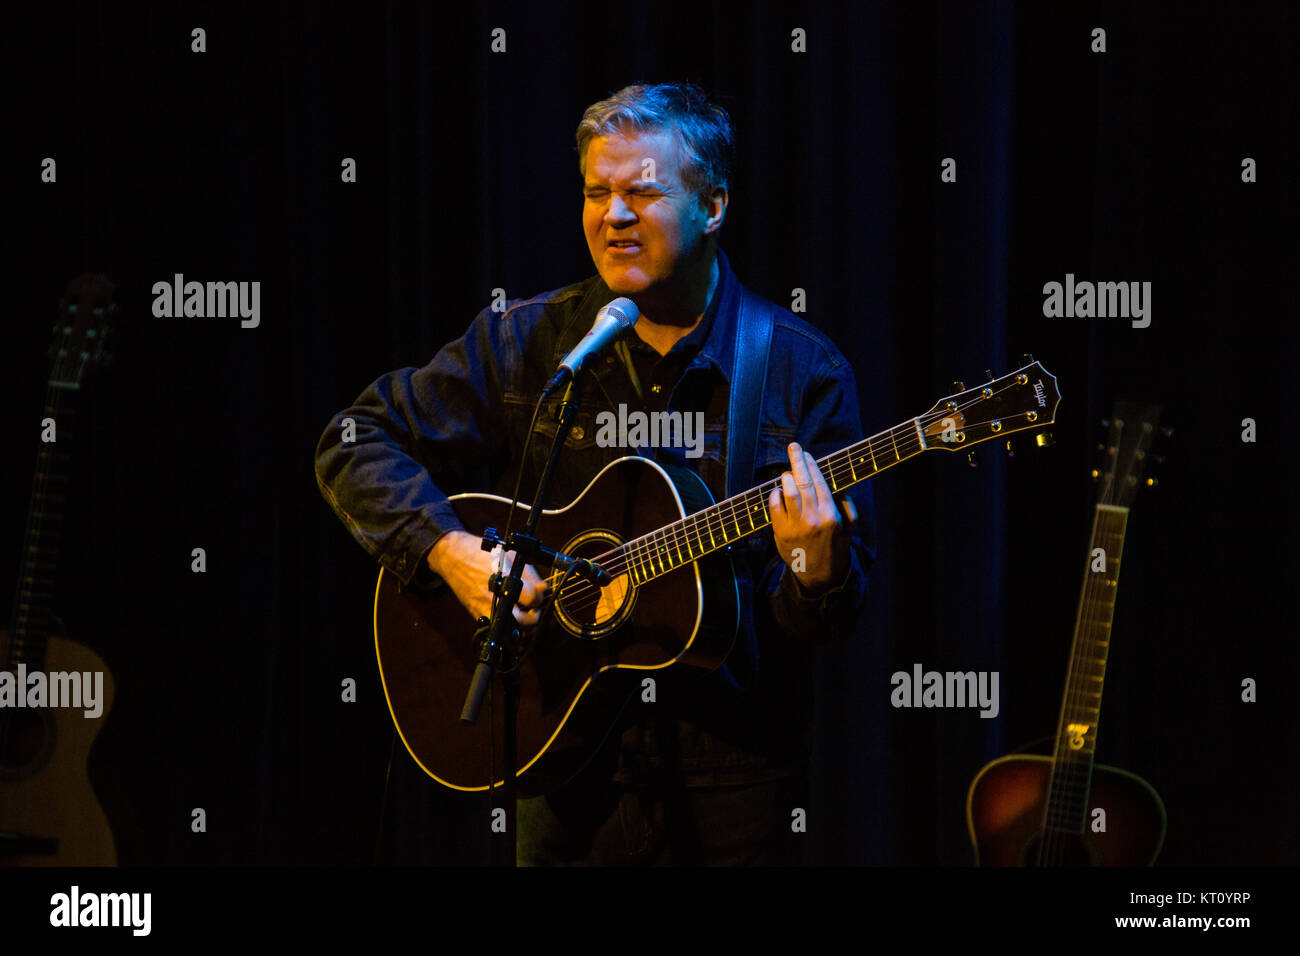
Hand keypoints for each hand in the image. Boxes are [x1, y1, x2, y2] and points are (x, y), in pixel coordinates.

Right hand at [427, 530, 550, 627]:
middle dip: (533, 617)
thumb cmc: (482, 554)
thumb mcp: (511, 556)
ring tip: (523, 612)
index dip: (540, 597)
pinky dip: (506, 624)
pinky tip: (508, 613)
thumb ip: (530, 575)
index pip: (534, 599)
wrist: (454, 557)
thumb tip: (543, 589)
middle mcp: (496, 597)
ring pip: (512, 630)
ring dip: (522, 624)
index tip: (538, 594)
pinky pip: (497, 627)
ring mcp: (486, 609)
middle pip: (525, 622)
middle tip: (534, 609)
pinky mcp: (477, 614)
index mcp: (506, 581)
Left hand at [767, 442, 856, 593]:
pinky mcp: (781, 533)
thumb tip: (841, 487)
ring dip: (786, 477)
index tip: (807, 453)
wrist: (819, 576)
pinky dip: (775, 496)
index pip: (819, 482)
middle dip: (797, 460)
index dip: (812, 465)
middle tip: (793, 447)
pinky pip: (775, 508)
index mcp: (831, 515)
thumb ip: (847, 507)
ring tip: (787, 472)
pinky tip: (777, 491)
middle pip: (803, 481)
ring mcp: (796, 526)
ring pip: (788, 492)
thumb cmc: (835, 548)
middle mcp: (813, 518)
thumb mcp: (848, 529)